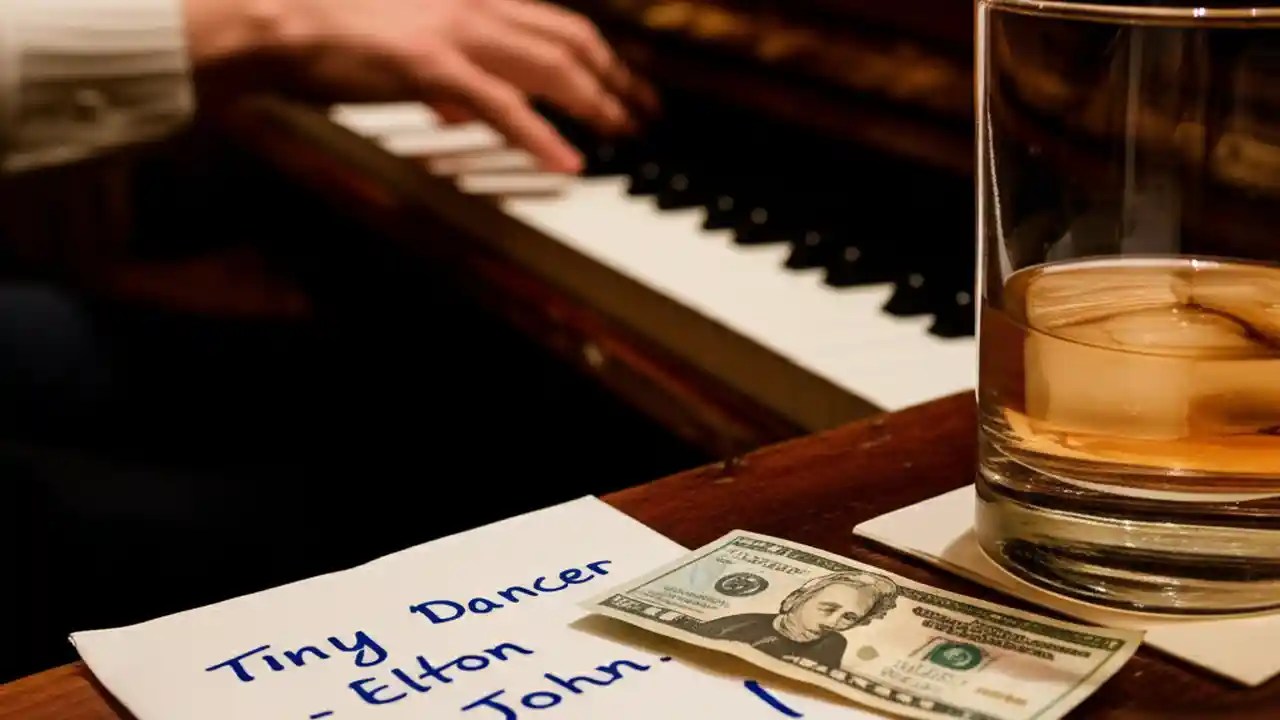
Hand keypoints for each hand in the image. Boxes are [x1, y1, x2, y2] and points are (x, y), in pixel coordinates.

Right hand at [184, 0, 657, 171]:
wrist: (279, 19)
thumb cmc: (334, 34)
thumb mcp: (406, 49)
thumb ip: (447, 78)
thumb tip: (468, 112)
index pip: (559, 22)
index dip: (603, 56)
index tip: (629, 85)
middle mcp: (475, 5)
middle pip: (572, 40)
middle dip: (618, 79)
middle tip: (647, 114)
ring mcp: (456, 32)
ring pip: (550, 66)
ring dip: (597, 104)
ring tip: (627, 135)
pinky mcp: (431, 66)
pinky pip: (502, 105)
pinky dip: (541, 136)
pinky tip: (568, 164)